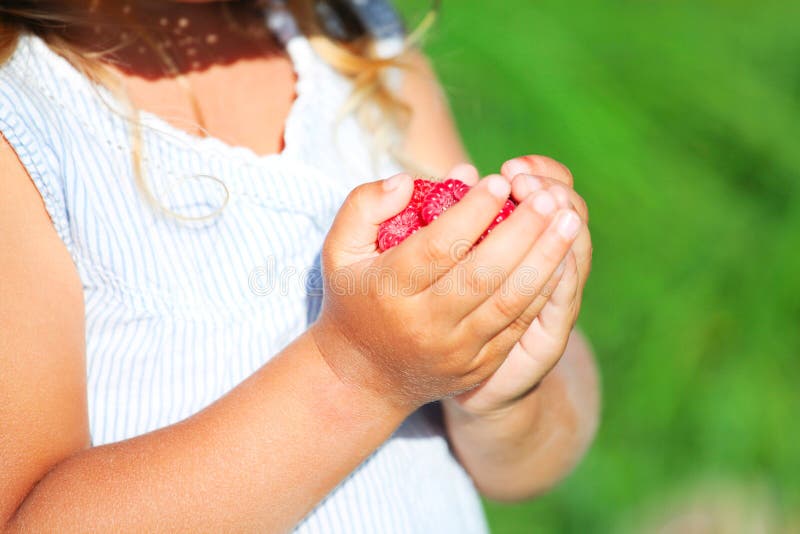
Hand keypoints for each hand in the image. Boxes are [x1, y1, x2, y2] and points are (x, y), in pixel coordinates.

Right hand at [309, 168, 582, 412]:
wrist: (365, 376)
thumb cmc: (355, 297)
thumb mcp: (340, 249)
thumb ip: (365, 206)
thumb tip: (408, 181)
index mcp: (389, 290)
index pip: (438, 247)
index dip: (472, 212)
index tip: (499, 180)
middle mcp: (424, 324)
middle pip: (482, 274)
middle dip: (523, 232)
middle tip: (548, 196)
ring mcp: (454, 350)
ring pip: (509, 301)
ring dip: (545, 259)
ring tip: (568, 220)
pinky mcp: (478, 365)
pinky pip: (518, 325)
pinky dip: (543, 291)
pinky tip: (561, 259)